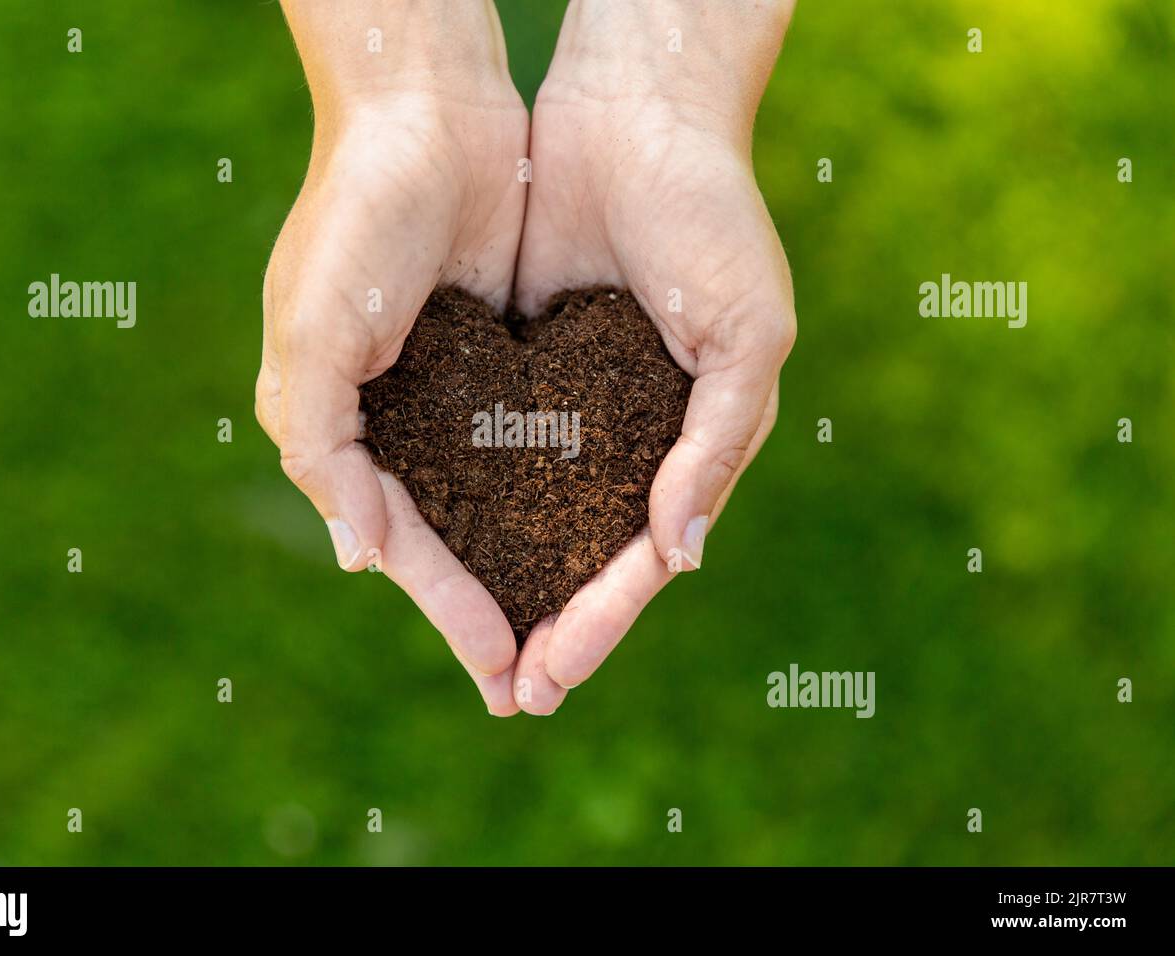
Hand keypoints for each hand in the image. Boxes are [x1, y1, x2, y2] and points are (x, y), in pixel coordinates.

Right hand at [257, 1, 528, 713]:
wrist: (426, 113)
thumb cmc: (357, 215)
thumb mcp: (314, 333)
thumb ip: (323, 446)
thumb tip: (359, 556)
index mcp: (335, 426)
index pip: (399, 544)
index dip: (448, 608)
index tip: (501, 669)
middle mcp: (390, 420)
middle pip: (447, 540)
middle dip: (488, 611)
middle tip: (535, 688)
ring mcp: (448, 393)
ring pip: (492, 505)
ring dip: (526, 568)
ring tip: (569, 636)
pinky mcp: (499, 360)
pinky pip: (528, 446)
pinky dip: (552, 495)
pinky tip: (591, 538)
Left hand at [511, 0, 797, 711]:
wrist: (635, 118)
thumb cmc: (712, 220)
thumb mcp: (746, 336)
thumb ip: (717, 444)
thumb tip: (680, 554)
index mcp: (686, 443)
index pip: (641, 555)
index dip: (602, 619)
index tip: (554, 675)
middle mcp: (622, 438)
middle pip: (577, 553)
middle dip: (547, 623)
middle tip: (509, 693)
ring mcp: (565, 406)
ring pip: (527, 514)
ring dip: (499, 579)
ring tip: (468, 644)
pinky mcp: (513, 366)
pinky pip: (483, 444)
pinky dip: (461, 497)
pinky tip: (428, 543)